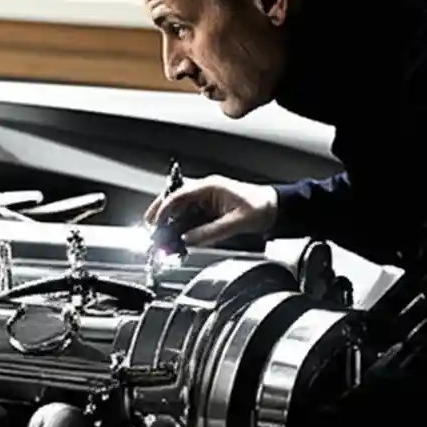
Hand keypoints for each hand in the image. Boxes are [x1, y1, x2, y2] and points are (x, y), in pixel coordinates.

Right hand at [143, 175, 278, 245]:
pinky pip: (189, 218)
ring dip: (171, 224)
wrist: (276, 210)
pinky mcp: (209, 210)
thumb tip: (187, 240)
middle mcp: (204, 191)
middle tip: (150, 228)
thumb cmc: (261, 208)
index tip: (155, 223)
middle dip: (160, 215)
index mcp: (209, 186)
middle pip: (174, 201)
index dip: (163, 210)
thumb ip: (210, 232)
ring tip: (163, 238)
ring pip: (180, 210)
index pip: (178, 195)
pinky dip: (181, 228)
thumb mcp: (235, 222)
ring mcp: (206, 200)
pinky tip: (178, 238)